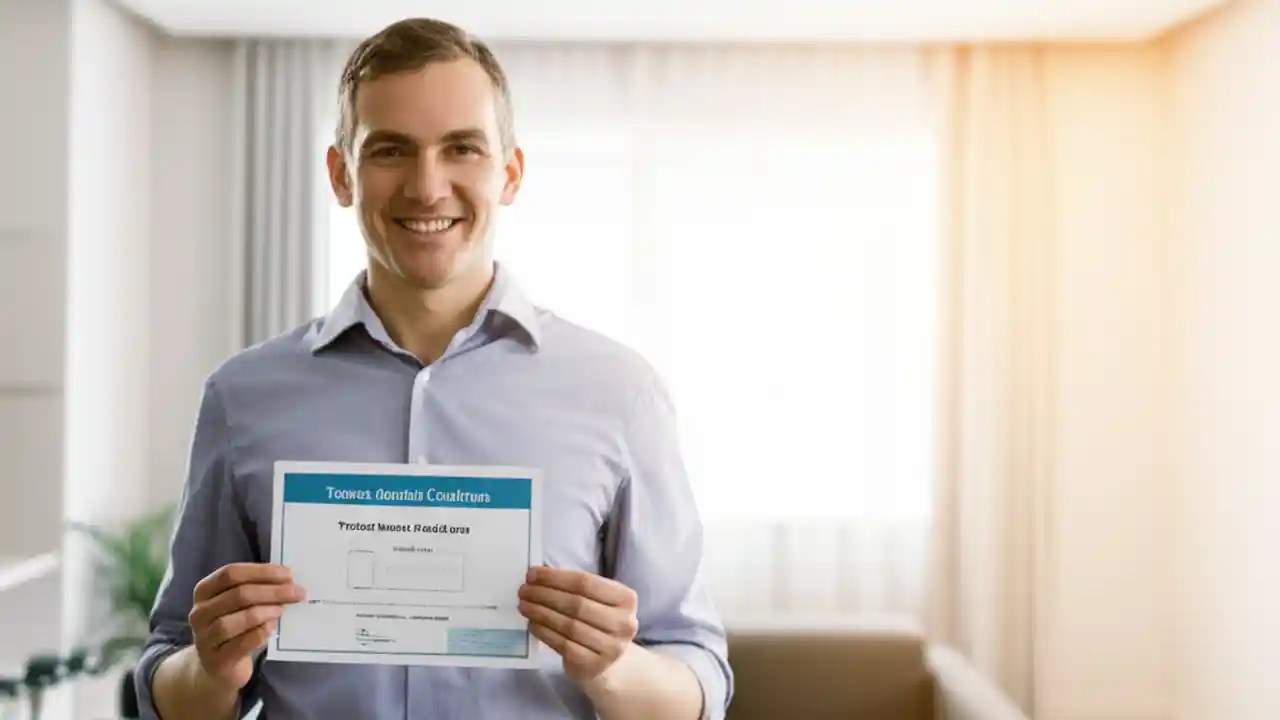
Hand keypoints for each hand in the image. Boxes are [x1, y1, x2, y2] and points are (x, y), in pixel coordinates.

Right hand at [187, 563, 305, 690]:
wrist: (218, 667)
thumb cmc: (233, 628)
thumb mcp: (238, 605)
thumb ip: (256, 590)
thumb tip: (288, 581)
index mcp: (204, 591)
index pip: (231, 574)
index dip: (261, 571)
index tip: (288, 574)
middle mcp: (200, 613)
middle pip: (237, 595)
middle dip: (271, 591)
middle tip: (296, 592)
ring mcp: (204, 638)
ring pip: (233, 621)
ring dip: (263, 612)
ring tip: (282, 609)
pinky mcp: (217, 661)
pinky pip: (240, 644)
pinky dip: (258, 634)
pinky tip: (272, 627)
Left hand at [518, 566, 638, 684]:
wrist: (607, 662)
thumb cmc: (597, 622)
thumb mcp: (597, 600)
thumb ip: (575, 587)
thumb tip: (538, 575)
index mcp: (626, 599)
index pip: (586, 582)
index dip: (556, 577)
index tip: (532, 574)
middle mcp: (624, 623)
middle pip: (577, 604)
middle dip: (545, 595)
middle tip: (523, 590)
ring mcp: (611, 647)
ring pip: (569, 625)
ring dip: (541, 613)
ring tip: (523, 605)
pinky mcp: (594, 665)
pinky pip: (563, 645)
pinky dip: (544, 632)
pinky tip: (532, 623)